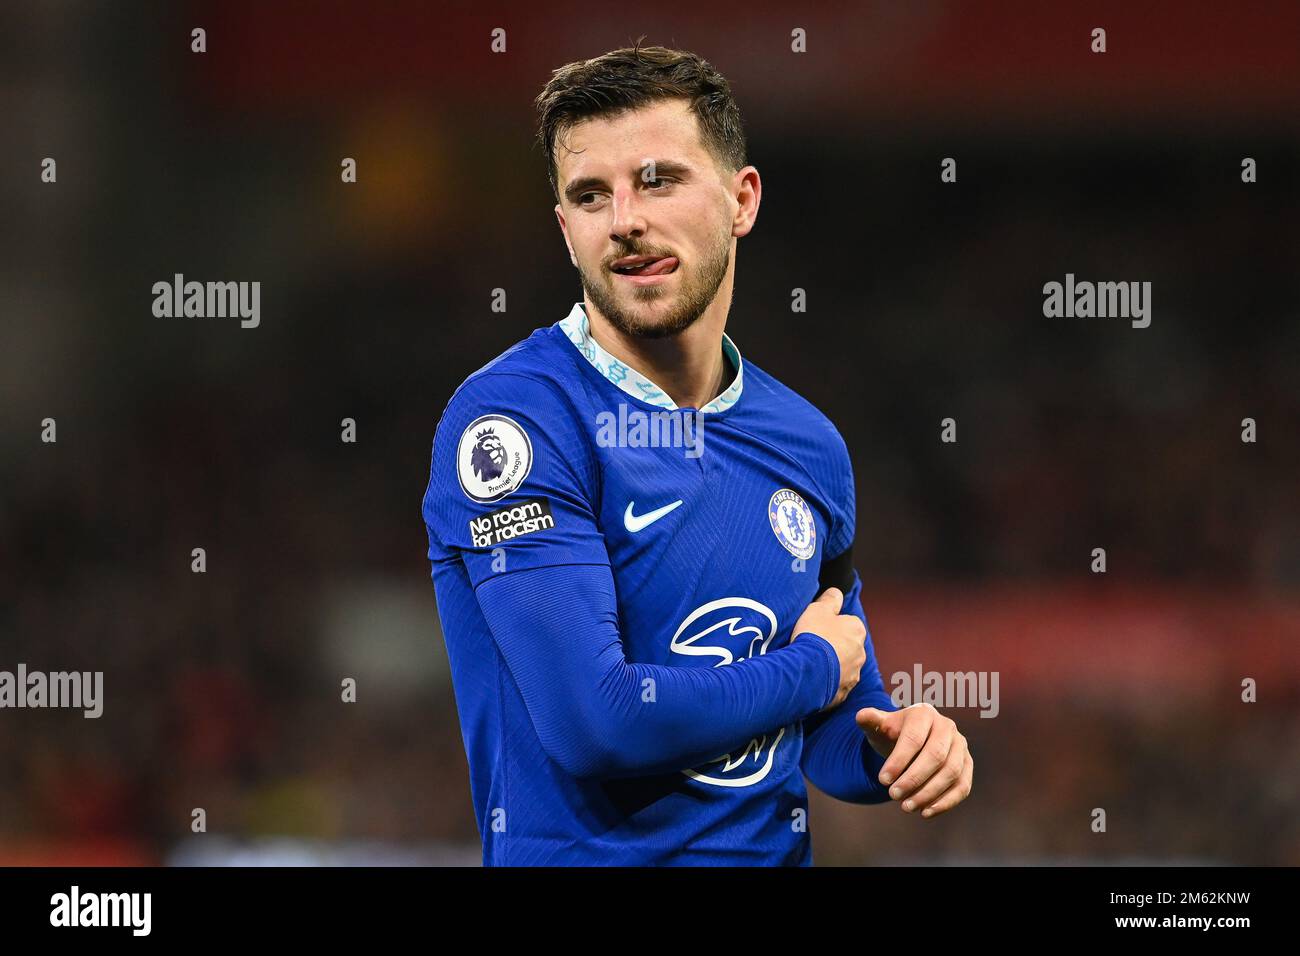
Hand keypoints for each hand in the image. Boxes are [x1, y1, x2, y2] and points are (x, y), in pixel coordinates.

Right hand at [791, 587, 865, 710]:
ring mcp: (853, 675)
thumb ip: (830, 599)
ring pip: (842, 667)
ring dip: (831, 665)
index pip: (847, 624)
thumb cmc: (814, 636)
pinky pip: (835, 685)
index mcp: (857, 630)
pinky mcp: (843, 693)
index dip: (831, 625)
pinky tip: (812, 679)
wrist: (808, 670)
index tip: (818, 628)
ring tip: (811, 664)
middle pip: (847, 646)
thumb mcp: (818, 609)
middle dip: (834, 647)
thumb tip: (837, 593)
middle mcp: (860, 653)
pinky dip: (826, 682)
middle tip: (814, 646)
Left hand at [855, 702, 972, 818]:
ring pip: (951, 772)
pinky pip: (962, 786)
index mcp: (924, 714)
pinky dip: (946, 802)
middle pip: (936, 756)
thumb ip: (870, 720)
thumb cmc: (894, 732)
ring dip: (929, 793)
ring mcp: (960, 746)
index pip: (914, 738)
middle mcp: (947, 727)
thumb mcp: (880, 726)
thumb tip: (861, 716)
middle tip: (893, 795)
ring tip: (906, 806)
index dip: (899, 760)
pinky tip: (926, 812)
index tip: (882, 780)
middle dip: (914, 779)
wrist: (912, 738)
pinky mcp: (967, 766)